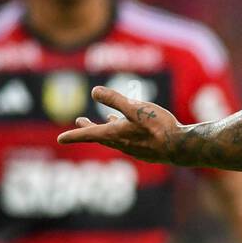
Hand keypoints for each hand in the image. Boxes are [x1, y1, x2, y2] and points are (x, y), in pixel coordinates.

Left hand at [56, 86, 184, 162]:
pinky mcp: (145, 151)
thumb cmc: (158, 126)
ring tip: (107, 120)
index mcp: (115, 134)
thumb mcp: (136, 108)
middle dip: (89, 128)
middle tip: (79, 122)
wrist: (180, 147)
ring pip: (115, 138)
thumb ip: (115, 100)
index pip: (89, 135)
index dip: (74, 135)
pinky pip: (129, 141)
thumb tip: (94, 91)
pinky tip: (132, 129)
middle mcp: (122, 144)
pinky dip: (123, 133)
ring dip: (108, 129)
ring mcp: (134, 150)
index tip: (61, 139)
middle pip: (100, 136)